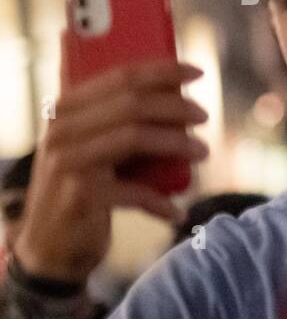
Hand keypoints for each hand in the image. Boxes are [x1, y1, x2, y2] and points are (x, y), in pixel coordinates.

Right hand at [13, 60, 207, 283]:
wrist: (50, 247)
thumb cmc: (84, 190)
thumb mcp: (94, 149)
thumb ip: (117, 123)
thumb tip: (177, 96)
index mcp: (66, 110)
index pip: (119, 77)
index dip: (163, 71)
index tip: (197, 72)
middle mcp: (61, 130)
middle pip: (132, 104)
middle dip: (177, 106)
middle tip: (204, 116)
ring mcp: (68, 162)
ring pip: (136, 137)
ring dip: (178, 144)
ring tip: (203, 152)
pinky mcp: (81, 195)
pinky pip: (135, 190)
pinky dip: (161, 202)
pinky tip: (175, 212)